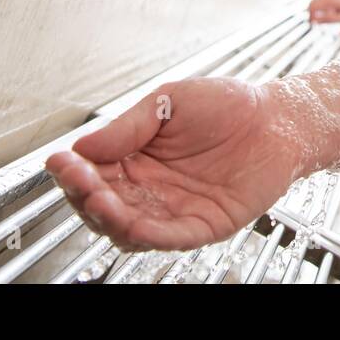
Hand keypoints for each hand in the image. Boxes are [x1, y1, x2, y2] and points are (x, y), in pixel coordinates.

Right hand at [45, 78, 299, 250]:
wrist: (278, 118)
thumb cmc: (230, 106)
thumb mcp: (171, 101)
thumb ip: (129, 125)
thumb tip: (84, 145)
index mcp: (135, 156)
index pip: (92, 172)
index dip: (73, 170)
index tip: (60, 161)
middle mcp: (149, 187)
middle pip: (102, 204)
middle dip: (83, 194)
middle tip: (77, 179)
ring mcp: (172, 209)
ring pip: (127, 227)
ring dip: (109, 218)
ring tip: (98, 200)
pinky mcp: (200, 226)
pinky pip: (167, 237)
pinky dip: (147, 234)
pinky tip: (130, 222)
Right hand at [308, 0, 339, 22]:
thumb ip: (328, 19)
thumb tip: (314, 20)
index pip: (312, 7)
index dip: (311, 17)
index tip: (317, 25)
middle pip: (311, 4)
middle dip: (314, 14)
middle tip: (322, 23)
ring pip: (315, 2)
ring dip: (319, 11)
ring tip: (331, 15)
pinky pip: (320, 0)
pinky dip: (322, 7)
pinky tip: (332, 10)